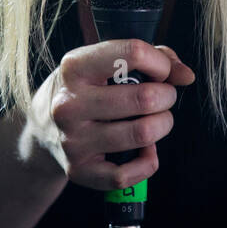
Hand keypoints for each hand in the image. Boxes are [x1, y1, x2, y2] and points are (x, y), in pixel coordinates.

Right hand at [26, 39, 194, 191]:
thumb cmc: (84, 89)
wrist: (41, 127)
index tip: (162, 71)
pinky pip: (128, 174)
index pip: (132, 53)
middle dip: (167, 97)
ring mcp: (73, 139)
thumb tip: (185, 76)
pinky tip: (144, 150)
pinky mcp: (79, 170)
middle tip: (163, 98)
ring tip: (155, 121)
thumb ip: (150, 58)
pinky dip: (147, 163)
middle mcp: (69, 103)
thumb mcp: (102, 63)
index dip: (160, 63)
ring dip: (162, 126)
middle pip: (144, 99)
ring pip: (142, 134)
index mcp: (75, 67)